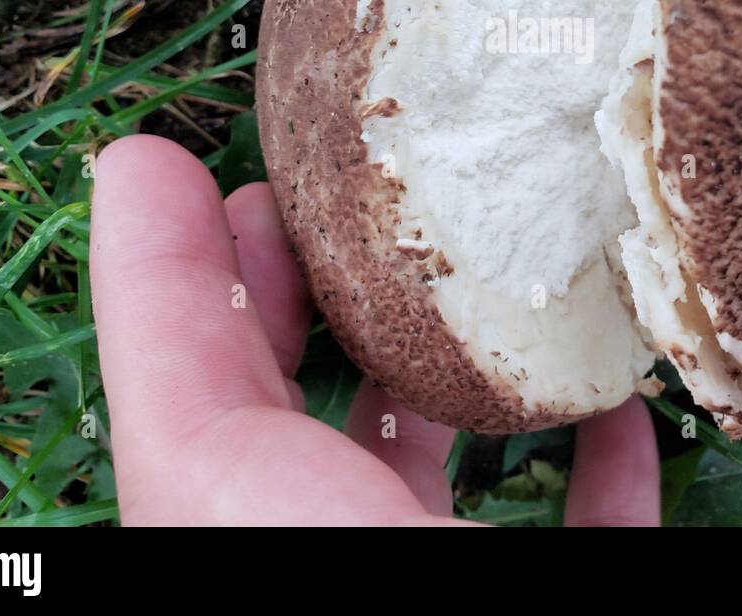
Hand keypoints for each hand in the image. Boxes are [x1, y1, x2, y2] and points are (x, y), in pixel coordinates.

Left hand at [89, 135, 658, 525]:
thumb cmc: (343, 569)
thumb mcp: (218, 481)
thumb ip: (167, 337)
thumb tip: (123, 168)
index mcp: (238, 524)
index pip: (182, 377)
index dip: (176, 265)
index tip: (200, 170)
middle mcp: (324, 550)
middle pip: (299, 412)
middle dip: (302, 297)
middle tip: (324, 200)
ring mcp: (437, 582)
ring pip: (429, 481)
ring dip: (446, 384)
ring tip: (458, 286)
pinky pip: (575, 538)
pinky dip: (596, 474)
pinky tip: (617, 417)